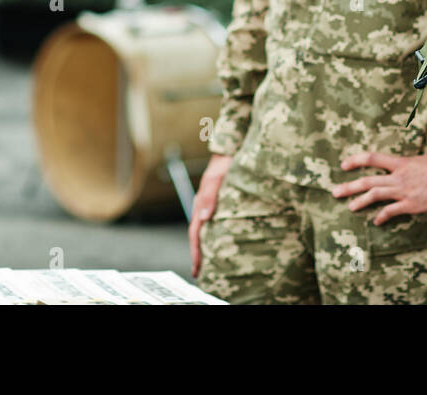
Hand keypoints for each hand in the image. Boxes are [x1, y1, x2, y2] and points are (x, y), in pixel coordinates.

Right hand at [189, 153, 232, 277]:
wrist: (231, 152)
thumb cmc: (224, 165)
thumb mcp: (216, 180)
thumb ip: (209, 197)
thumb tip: (203, 217)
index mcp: (200, 205)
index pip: (195, 233)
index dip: (196, 252)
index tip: (197, 268)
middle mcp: (204, 207)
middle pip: (199, 235)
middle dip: (199, 254)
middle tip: (202, 274)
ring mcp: (210, 206)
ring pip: (206, 230)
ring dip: (207, 246)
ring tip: (211, 264)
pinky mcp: (219, 203)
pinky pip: (215, 223)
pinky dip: (215, 236)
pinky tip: (222, 242)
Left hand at [332, 149, 426, 224]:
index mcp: (401, 162)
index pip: (372, 158)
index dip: (355, 160)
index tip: (343, 164)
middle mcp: (398, 176)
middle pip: (367, 181)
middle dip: (349, 187)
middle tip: (334, 192)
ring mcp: (404, 191)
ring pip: (375, 195)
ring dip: (360, 202)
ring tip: (350, 207)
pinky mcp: (412, 204)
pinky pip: (392, 211)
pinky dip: (382, 216)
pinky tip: (376, 221)